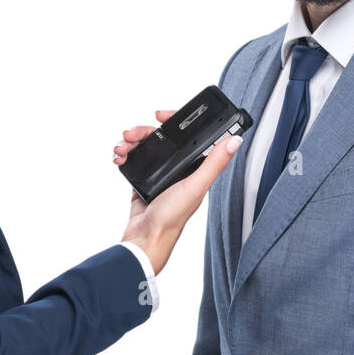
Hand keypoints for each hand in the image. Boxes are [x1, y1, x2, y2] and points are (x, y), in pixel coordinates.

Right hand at [113, 109, 241, 273]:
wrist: (145, 238)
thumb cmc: (171, 219)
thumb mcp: (195, 187)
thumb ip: (214, 163)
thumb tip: (234, 141)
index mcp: (194, 167)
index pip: (187, 135)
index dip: (174, 122)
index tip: (161, 116)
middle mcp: (179, 168)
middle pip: (160, 137)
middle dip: (143, 131)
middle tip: (131, 134)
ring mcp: (159, 173)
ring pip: (144, 146)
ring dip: (130, 142)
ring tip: (121, 148)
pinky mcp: (143, 179)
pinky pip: (134, 158)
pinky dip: (125, 154)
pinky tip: (119, 158)